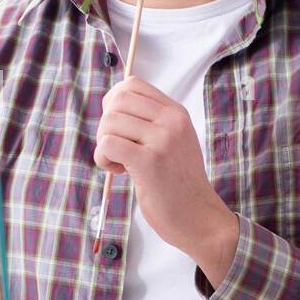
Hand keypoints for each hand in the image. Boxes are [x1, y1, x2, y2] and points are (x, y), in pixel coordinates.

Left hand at [93, 74, 231, 257]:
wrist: (196, 215)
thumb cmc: (176, 181)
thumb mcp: (171, 140)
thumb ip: (149, 120)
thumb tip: (111, 103)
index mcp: (176, 112)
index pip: (132, 84)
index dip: (114, 102)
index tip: (118, 126)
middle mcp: (171, 121)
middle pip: (117, 100)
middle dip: (106, 124)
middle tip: (116, 147)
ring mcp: (162, 140)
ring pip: (109, 122)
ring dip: (103, 144)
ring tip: (119, 162)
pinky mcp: (149, 161)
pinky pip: (108, 144)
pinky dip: (103, 158)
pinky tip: (118, 171)